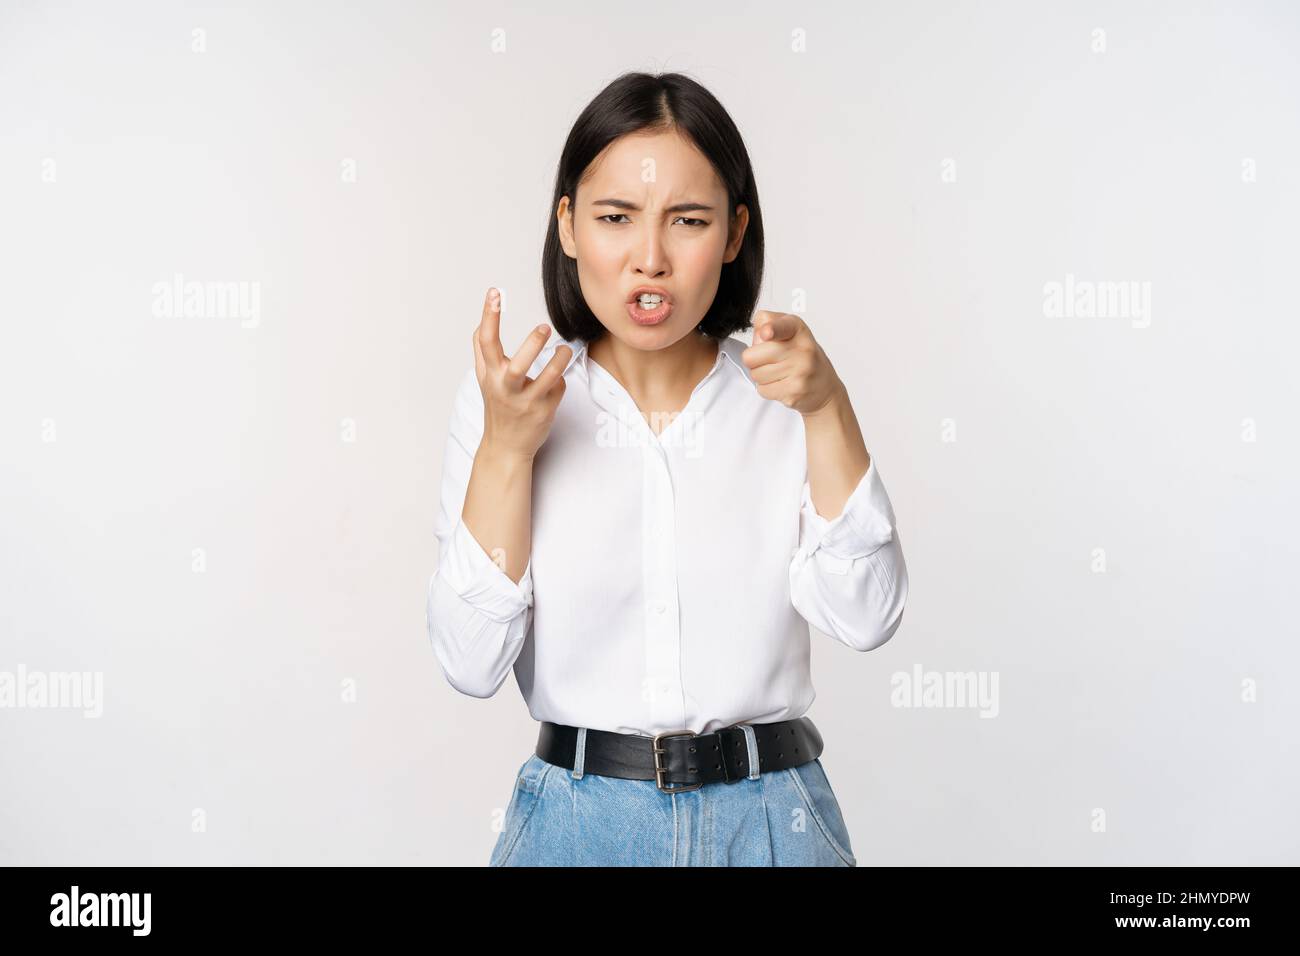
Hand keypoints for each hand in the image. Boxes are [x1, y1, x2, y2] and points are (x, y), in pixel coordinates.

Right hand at [472, 287, 571, 460]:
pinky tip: (554, 383)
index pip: (485, 342)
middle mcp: (506, 389)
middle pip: (518, 366)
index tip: (495, 292)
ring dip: (558, 362)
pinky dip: (558, 381)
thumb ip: (482, 352)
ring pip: (547, 379)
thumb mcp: (485, 380)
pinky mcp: (544, 412)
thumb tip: (481, 322)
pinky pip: (558, 388)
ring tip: (563, 349)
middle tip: (544, 326)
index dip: (490, 315)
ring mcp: (526, 403)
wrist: (506, 447)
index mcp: (490, 375)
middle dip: (532, 345)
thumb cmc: (498, 407)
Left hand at [740, 311, 843, 415]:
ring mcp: (800, 372)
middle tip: (769, 360)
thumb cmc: (802, 356)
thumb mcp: (789, 331)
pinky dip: (767, 389)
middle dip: (753, 360)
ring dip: (761, 376)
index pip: (782, 326)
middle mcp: (802, 349)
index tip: (767, 332)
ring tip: (778, 373)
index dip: (772, 329)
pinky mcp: (794, 393)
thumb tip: (758, 335)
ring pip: (756, 375)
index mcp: (798, 329)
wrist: (825, 387)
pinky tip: (782, 384)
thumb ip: (766, 323)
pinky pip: (763, 390)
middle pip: (752, 357)